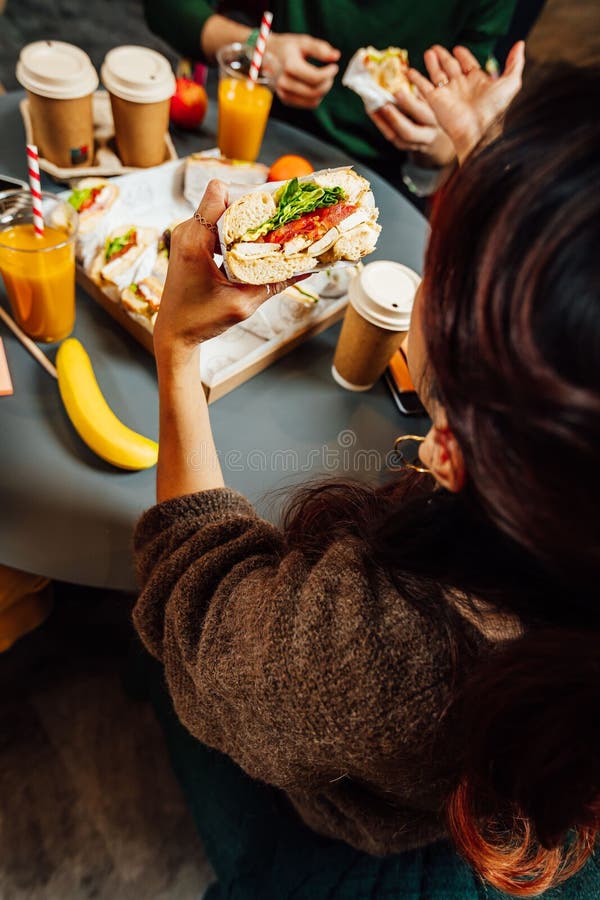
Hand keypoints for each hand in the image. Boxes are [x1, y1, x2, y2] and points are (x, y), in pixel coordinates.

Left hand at [153, 180, 296, 364]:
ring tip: (263, 238)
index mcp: (195, 241)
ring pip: (217, 211)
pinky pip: (212, 225)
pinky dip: (231, 232)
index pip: (219, 193)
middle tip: (274, 226)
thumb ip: (274, 284)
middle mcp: (186, 232)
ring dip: (241, 221)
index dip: (246, 196)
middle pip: (222, 199)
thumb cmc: (202, 321)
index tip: (268, 214)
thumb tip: (305, 269)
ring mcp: (185, 237)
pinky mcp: (188, 244)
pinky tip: (247, 249)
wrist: (174, 335)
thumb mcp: (243, 304)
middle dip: (249, 210)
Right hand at [268, 33, 339, 108]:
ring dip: (323, 91)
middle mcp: (284, 82)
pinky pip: (307, 104)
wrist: (264, 55)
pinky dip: (316, 97)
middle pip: (315, 91)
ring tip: (323, 78)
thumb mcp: (302, 42)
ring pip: (313, 101)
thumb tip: (336, 56)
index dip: (329, 73)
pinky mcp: (286, 100)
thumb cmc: (286, 47)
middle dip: (328, 83)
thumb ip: (320, 48)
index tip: (334, 66)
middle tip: (330, 73)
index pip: (316, 78)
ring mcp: (284, 93)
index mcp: (289, 66)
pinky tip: (314, 85)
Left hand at [369, 87, 455, 167]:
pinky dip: (381, 124)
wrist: (437, 135)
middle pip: (409, 131)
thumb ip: (418, 87)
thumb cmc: (433, 109)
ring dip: (383, 122)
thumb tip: (399, 68)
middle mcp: (427, 134)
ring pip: (397, 137)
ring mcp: (416, 144)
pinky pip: (392, 137)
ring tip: (373, 107)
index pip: (422, 113)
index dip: (409, 103)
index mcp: (436, 119)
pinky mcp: (405, 146)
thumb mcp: (431, 98)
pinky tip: (373, 111)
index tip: (397, 90)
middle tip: (383, 104)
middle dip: (394, 118)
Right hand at [409, 42, 525, 162]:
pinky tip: (410, 71)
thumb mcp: (510, 83)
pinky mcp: (435, 101)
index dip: (464, 55)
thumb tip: (519, 44)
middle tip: (436, 48)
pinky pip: (423, 87)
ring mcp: (447, 93)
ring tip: (428, 53)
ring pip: (437, 74)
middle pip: (450, 66)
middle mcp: (461, 86)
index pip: (468, 64)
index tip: (459, 49)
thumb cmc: (494, 110)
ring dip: (432, 63)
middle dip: (444, 56)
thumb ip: (515, 63)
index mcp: (477, 81)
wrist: (478, 131)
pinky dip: (416, 79)